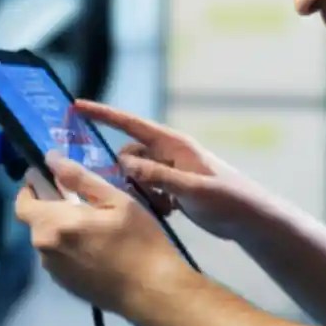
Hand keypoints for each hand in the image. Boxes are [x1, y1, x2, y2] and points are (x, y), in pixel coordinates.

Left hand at [15, 152, 192, 313]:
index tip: (52, 180)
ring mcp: (53, 271)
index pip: (22, 202)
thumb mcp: (115, 200)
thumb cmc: (139, 241)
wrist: (152, 293)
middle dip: (53, 208)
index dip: (32, 188)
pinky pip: (59, 257)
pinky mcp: (64, 285)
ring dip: (63, 229)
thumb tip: (50, 158)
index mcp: (53, 224)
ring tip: (96, 228)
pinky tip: (98, 250)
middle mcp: (45, 249)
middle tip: (85, 203)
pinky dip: (71, 248)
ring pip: (49, 239)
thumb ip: (79, 178)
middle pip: (37, 221)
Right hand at [69, 99, 280, 240]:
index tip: (76, 106)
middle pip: (128, 155)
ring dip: (140, 192)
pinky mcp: (171, 189)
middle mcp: (169, 153)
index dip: (103, 114)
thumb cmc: (229, 199)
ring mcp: (169, 171)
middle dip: (126, 174)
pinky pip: (146, 191)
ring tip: (165, 207)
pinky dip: (151, 202)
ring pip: (135, 176)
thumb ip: (160, 176)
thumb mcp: (193, 189)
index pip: (131, 124)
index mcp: (174, 144)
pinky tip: (170, 213)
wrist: (250, 219)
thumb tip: (125, 164)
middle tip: (143, 194)